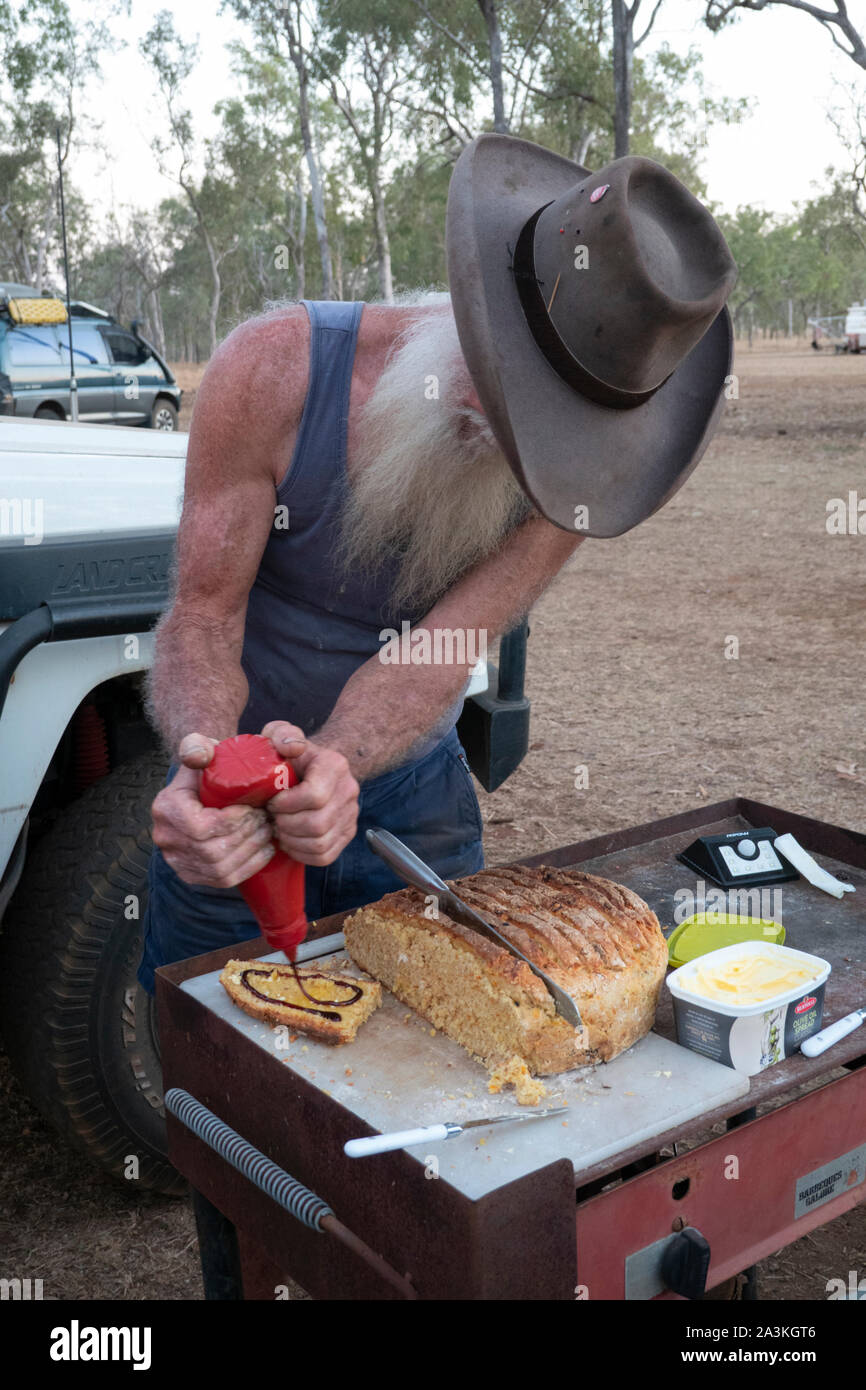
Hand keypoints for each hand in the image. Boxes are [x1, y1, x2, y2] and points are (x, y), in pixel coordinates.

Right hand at [150, 731, 275, 886]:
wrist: (202, 788)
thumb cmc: (208, 767)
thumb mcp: (201, 749)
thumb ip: (198, 746)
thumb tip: (200, 756)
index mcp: (165, 808)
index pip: (200, 827)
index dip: (233, 822)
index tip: (255, 808)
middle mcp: (166, 839)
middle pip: (212, 850)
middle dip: (246, 836)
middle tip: (267, 820)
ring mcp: (178, 861)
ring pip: (220, 868)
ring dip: (251, 851)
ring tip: (268, 831)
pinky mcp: (193, 875)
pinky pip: (224, 880)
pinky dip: (250, 866)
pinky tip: (266, 849)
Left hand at [261, 720, 359, 865]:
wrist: (309, 768)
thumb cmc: (289, 755)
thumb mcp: (281, 736)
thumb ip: (282, 734)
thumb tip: (290, 747)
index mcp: (335, 765)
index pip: (315, 795)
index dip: (286, 805)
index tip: (271, 802)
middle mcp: (349, 790)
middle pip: (317, 823)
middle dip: (286, 824)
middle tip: (271, 818)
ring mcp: (351, 815)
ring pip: (320, 843)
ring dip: (292, 841)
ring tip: (279, 828)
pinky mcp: (347, 834)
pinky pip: (325, 856)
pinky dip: (302, 854)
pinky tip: (290, 840)